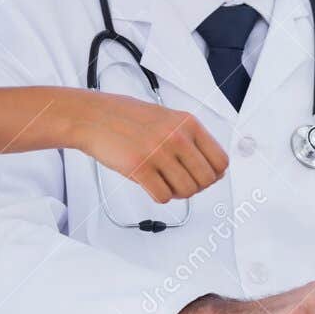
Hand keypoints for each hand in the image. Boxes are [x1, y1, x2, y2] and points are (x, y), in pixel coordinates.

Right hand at [69, 93, 227, 201]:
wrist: (94, 117)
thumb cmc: (128, 117)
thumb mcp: (168, 118)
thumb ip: (190, 139)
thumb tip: (214, 169)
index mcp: (188, 123)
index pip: (220, 161)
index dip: (214, 174)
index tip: (204, 176)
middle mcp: (177, 137)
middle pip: (206, 180)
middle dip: (195, 186)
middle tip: (181, 182)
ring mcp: (159, 153)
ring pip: (186, 191)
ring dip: (177, 192)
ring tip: (165, 182)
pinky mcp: (140, 168)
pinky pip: (163, 197)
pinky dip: (160, 195)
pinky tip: (152, 184)